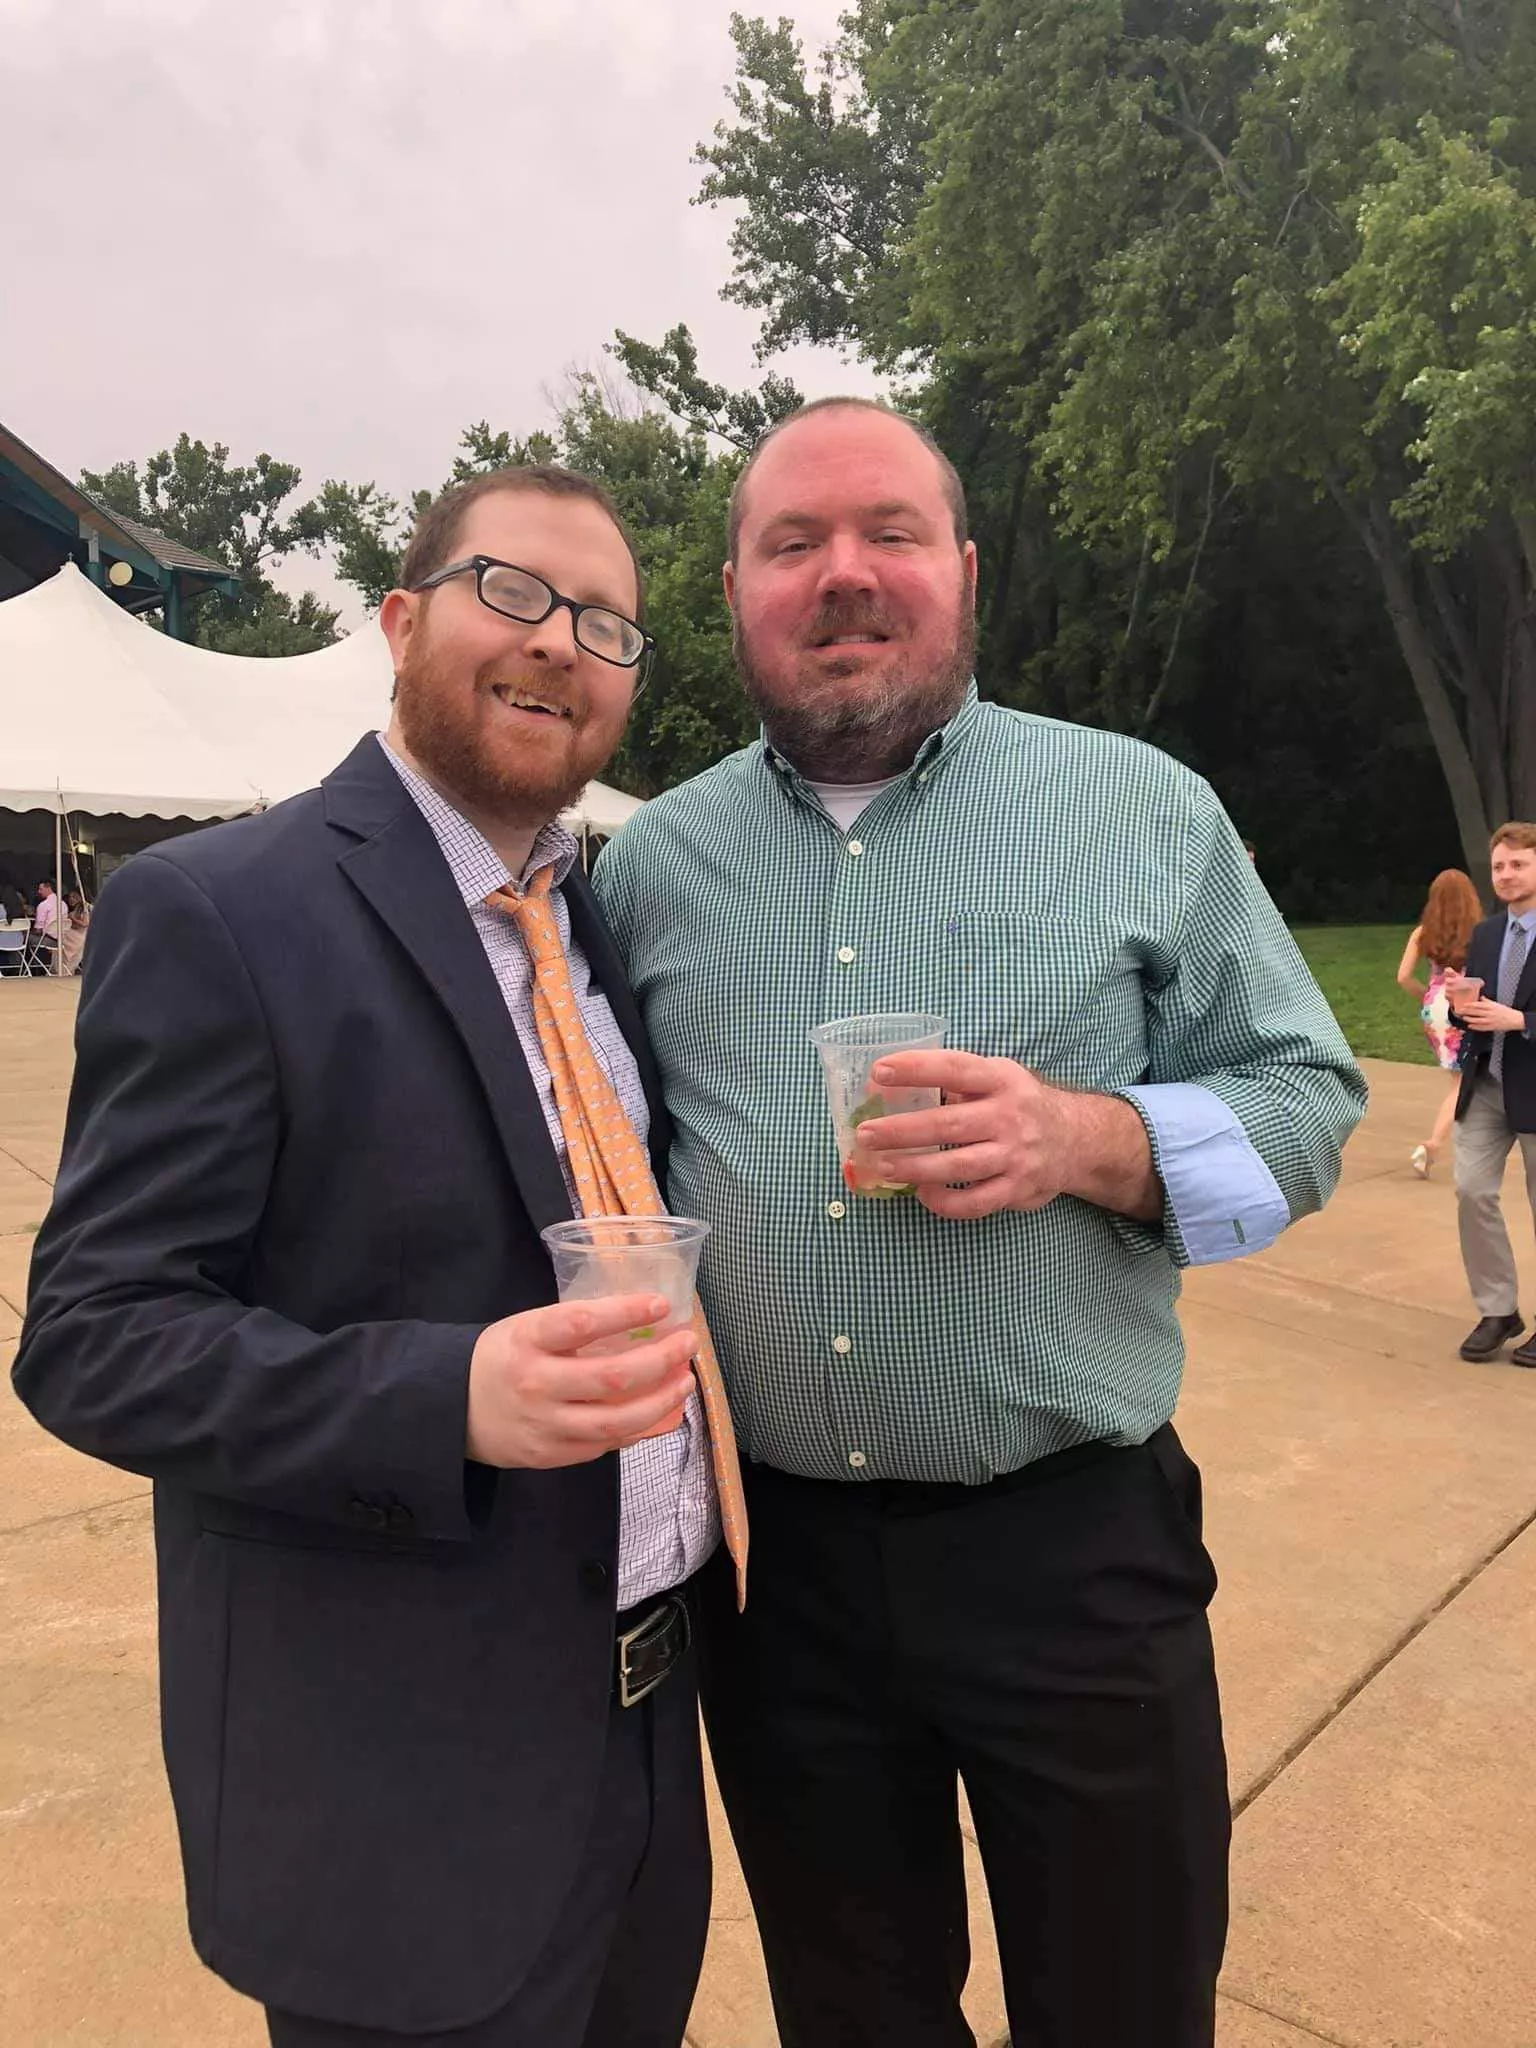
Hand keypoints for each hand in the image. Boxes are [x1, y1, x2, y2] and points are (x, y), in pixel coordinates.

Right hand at [465, 1295, 697, 1469]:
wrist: (451, 1410)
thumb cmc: (501, 1358)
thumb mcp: (525, 1327)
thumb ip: (574, 1326)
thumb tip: (640, 1318)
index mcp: (526, 1340)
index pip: (581, 1323)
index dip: (625, 1312)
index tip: (661, 1304)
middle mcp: (535, 1384)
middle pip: (610, 1378)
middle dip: (660, 1361)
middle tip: (687, 1344)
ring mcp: (543, 1425)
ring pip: (615, 1421)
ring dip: (660, 1401)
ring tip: (684, 1382)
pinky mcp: (550, 1455)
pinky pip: (605, 1445)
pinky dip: (637, 1428)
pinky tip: (658, 1412)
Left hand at [852, 1049, 1075, 1218]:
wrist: (1077, 1139)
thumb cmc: (1020, 1104)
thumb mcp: (997, 1078)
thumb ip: (954, 1082)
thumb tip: (890, 1089)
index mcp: (1001, 1079)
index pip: (955, 1069)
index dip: (916, 1069)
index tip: (879, 1072)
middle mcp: (1010, 1116)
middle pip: (949, 1124)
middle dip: (902, 1130)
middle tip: (865, 1134)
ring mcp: (1015, 1155)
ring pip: (959, 1167)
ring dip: (915, 1168)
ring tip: (882, 1166)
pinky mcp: (1017, 1189)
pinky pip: (976, 1202)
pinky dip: (945, 1202)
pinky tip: (922, 1194)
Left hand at [1461, 998, 1526, 1033]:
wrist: (1515, 1019)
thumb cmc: (1506, 1011)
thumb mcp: (1497, 1004)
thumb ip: (1488, 1001)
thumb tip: (1481, 997)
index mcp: (1491, 1007)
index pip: (1478, 1005)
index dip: (1470, 1005)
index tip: (1464, 1004)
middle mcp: (1490, 1013)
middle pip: (1476, 1012)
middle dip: (1467, 1012)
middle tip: (1460, 1011)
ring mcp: (1490, 1021)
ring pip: (1478, 1020)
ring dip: (1470, 1019)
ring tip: (1464, 1018)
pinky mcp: (1492, 1027)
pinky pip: (1482, 1027)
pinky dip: (1475, 1027)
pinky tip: (1470, 1026)